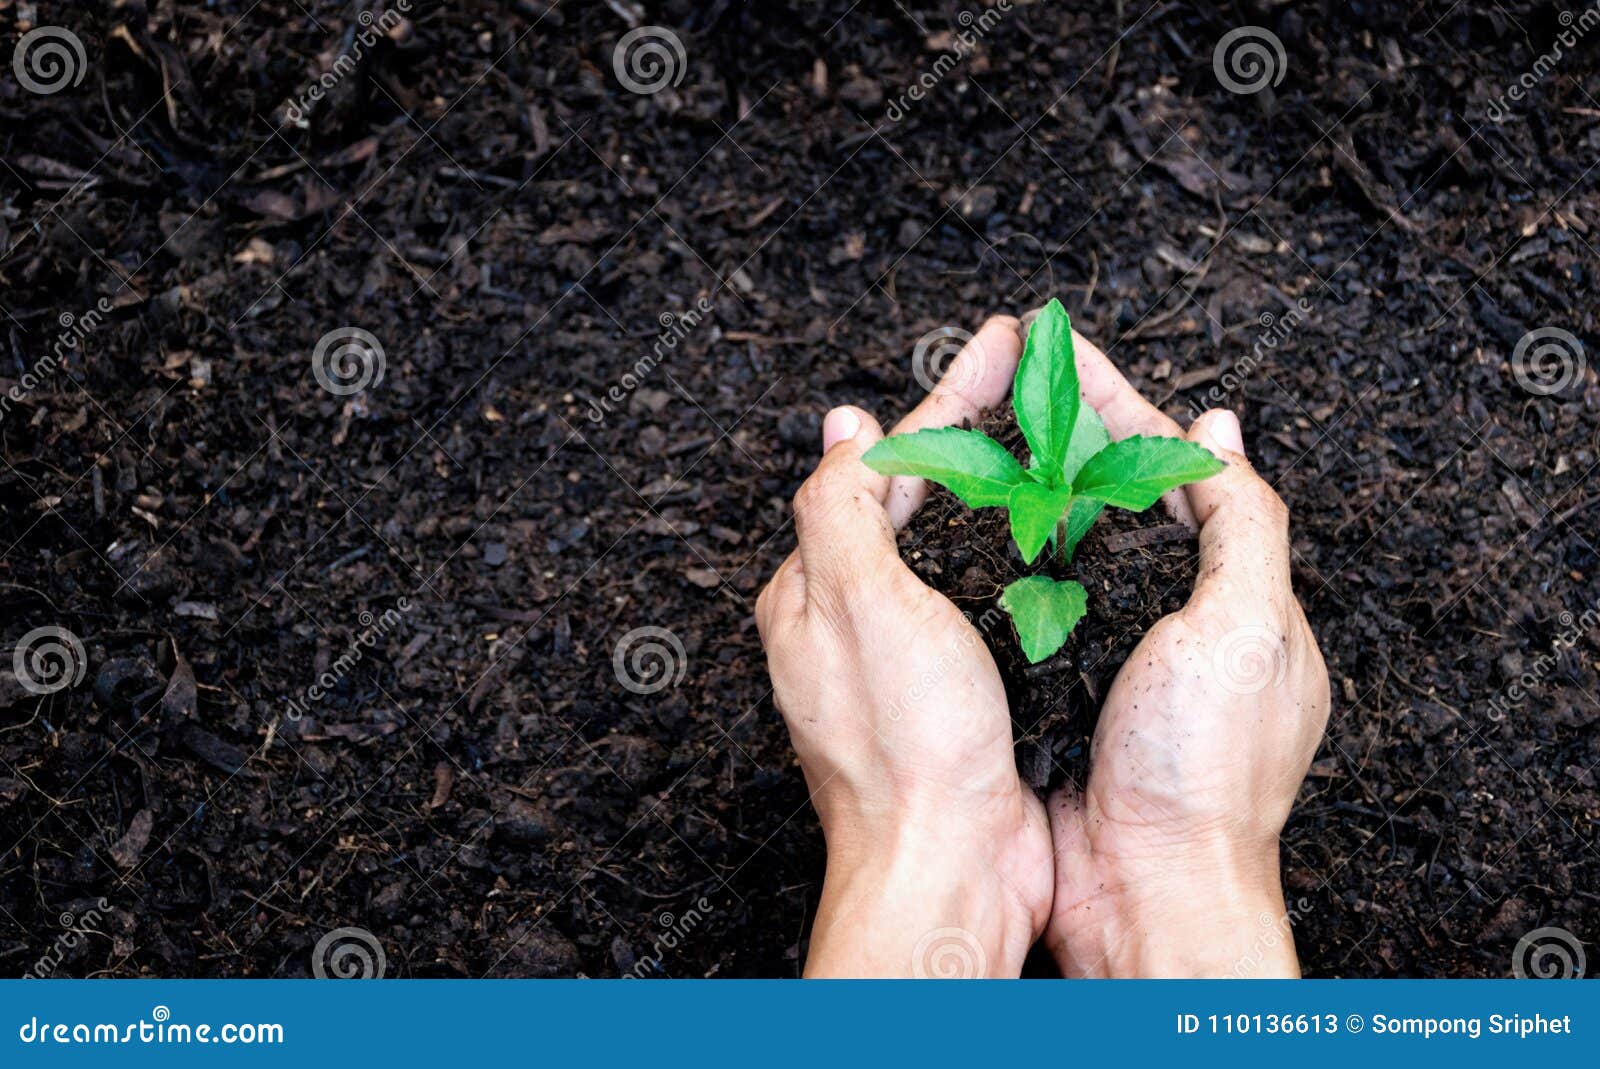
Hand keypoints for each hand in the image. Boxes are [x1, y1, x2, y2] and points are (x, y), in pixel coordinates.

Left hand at [755, 317, 1052, 977]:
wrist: (949, 866)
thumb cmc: (907, 746)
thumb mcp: (858, 601)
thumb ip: (841, 504)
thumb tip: (844, 425)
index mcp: (814, 590)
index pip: (881, 464)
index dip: (950, 396)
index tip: (1007, 346)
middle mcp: (847, 622)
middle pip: (910, 496)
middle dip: (970, 429)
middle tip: (1032, 376)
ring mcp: (899, 661)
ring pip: (945, 546)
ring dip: (991, 488)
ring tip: (1041, 440)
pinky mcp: (946, 697)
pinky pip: (976, 600)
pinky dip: (1011, 555)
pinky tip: (1042, 545)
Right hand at [1039, 327, 1330, 977]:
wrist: (1143, 885)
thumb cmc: (1202, 770)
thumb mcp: (1246, 628)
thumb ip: (1242, 523)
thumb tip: (1221, 431)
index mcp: (1231, 598)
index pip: (1174, 470)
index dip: (1116, 404)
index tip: (1058, 354)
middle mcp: (1172, 622)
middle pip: (1117, 500)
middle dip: (1064, 435)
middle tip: (1005, 380)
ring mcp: (1111, 658)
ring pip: (1064, 550)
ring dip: (1025, 491)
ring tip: (976, 435)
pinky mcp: (1057, 691)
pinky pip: (1025, 608)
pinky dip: (997, 564)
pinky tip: (961, 533)